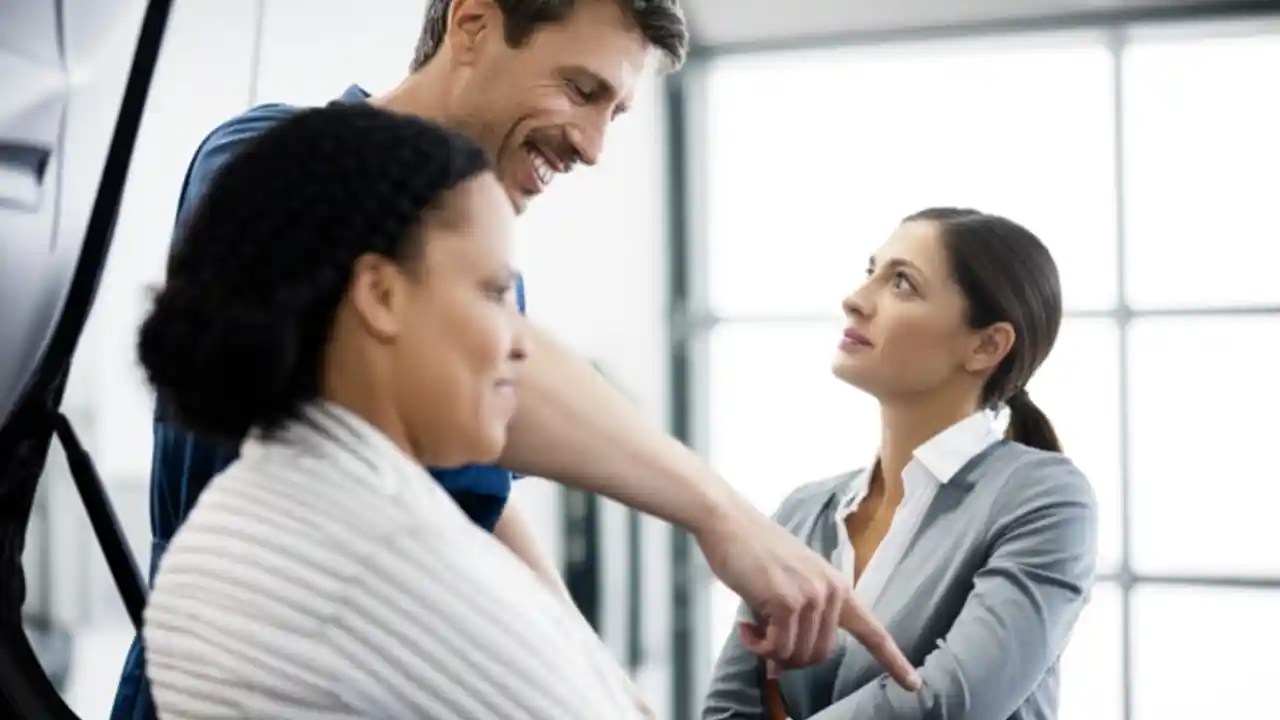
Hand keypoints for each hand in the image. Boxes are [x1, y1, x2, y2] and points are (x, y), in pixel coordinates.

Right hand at [696, 497, 920, 690]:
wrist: (729, 522)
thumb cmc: (753, 552)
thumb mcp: (787, 585)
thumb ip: (794, 623)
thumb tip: (779, 668)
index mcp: (837, 587)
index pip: (872, 630)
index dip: (893, 660)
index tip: (914, 685)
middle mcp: (832, 591)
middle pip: (820, 656)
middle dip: (789, 658)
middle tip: (762, 639)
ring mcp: (812, 596)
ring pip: (798, 655)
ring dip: (769, 651)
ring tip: (752, 627)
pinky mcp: (787, 601)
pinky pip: (776, 648)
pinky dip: (757, 646)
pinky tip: (744, 626)